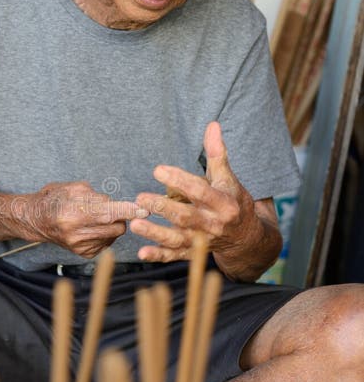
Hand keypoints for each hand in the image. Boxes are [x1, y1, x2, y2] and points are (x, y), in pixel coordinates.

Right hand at [28, 180, 147, 257]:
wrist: (37, 219)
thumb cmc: (56, 199)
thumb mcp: (74, 188)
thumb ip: (98, 196)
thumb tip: (120, 205)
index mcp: (74, 213)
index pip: (109, 212)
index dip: (129, 210)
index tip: (145, 209)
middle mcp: (76, 233)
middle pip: (116, 226)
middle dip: (120, 216)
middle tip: (109, 208)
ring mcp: (80, 246)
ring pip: (113, 235)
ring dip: (111, 224)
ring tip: (96, 217)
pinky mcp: (83, 254)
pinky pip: (107, 243)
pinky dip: (105, 234)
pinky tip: (92, 227)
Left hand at [130, 122, 264, 268]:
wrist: (246, 238)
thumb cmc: (233, 201)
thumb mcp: (229, 178)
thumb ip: (218, 154)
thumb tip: (212, 125)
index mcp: (223, 203)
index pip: (200, 191)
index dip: (179, 180)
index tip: (158, 170)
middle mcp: (213, 224)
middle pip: (186, 217)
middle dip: (163, 208)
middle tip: (140, 198)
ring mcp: (201, 241)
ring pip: (177, 239)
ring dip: (155, 233)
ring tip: (136, 223)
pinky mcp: (192, 253)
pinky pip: (174, 256)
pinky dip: (158, 255)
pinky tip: (142, 252)